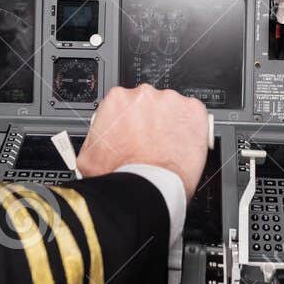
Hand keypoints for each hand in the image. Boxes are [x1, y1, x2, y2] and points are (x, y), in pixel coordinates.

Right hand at [77, 84, 208, 199]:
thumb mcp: (89, 156)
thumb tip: (98, 141)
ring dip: (171, 124)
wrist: (143, 188)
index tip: (136, 133)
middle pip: (150, 104)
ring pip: (172, 108)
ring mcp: (170, 101)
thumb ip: (96, 138)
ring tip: (168, 148)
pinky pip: (194, 115)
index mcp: (117, 100)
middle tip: (152, 143)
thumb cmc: (118, 174)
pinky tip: (183, 145)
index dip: (132, 121)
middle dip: (151, 121)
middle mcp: (144, 95)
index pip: (126, 103)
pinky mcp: (193, 110)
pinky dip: (191, 128)